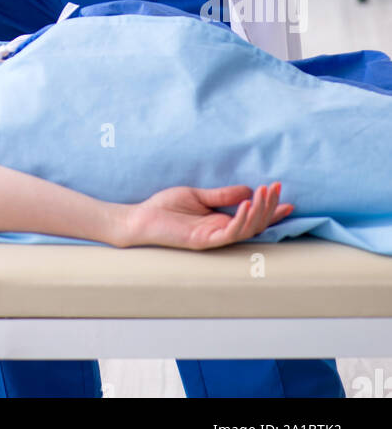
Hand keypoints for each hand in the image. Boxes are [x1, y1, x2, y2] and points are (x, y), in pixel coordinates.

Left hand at [124, 182, 292, 249]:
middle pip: (254, 224)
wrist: (141, 218)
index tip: (288, 200)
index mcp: (220, 222)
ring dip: (259, 211)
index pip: (252, 217)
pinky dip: (241, 219)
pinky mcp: (203, 240)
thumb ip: (221, 195)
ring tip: (265, 191)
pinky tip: (248, 203)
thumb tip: (247, 189)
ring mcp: (213, 238)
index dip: (271, 211)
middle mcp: (220, 232)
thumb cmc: (165, 208)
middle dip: (269, 207)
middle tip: (276, 188)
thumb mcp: (197, 195)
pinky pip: (229, 232)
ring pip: (246, 229)